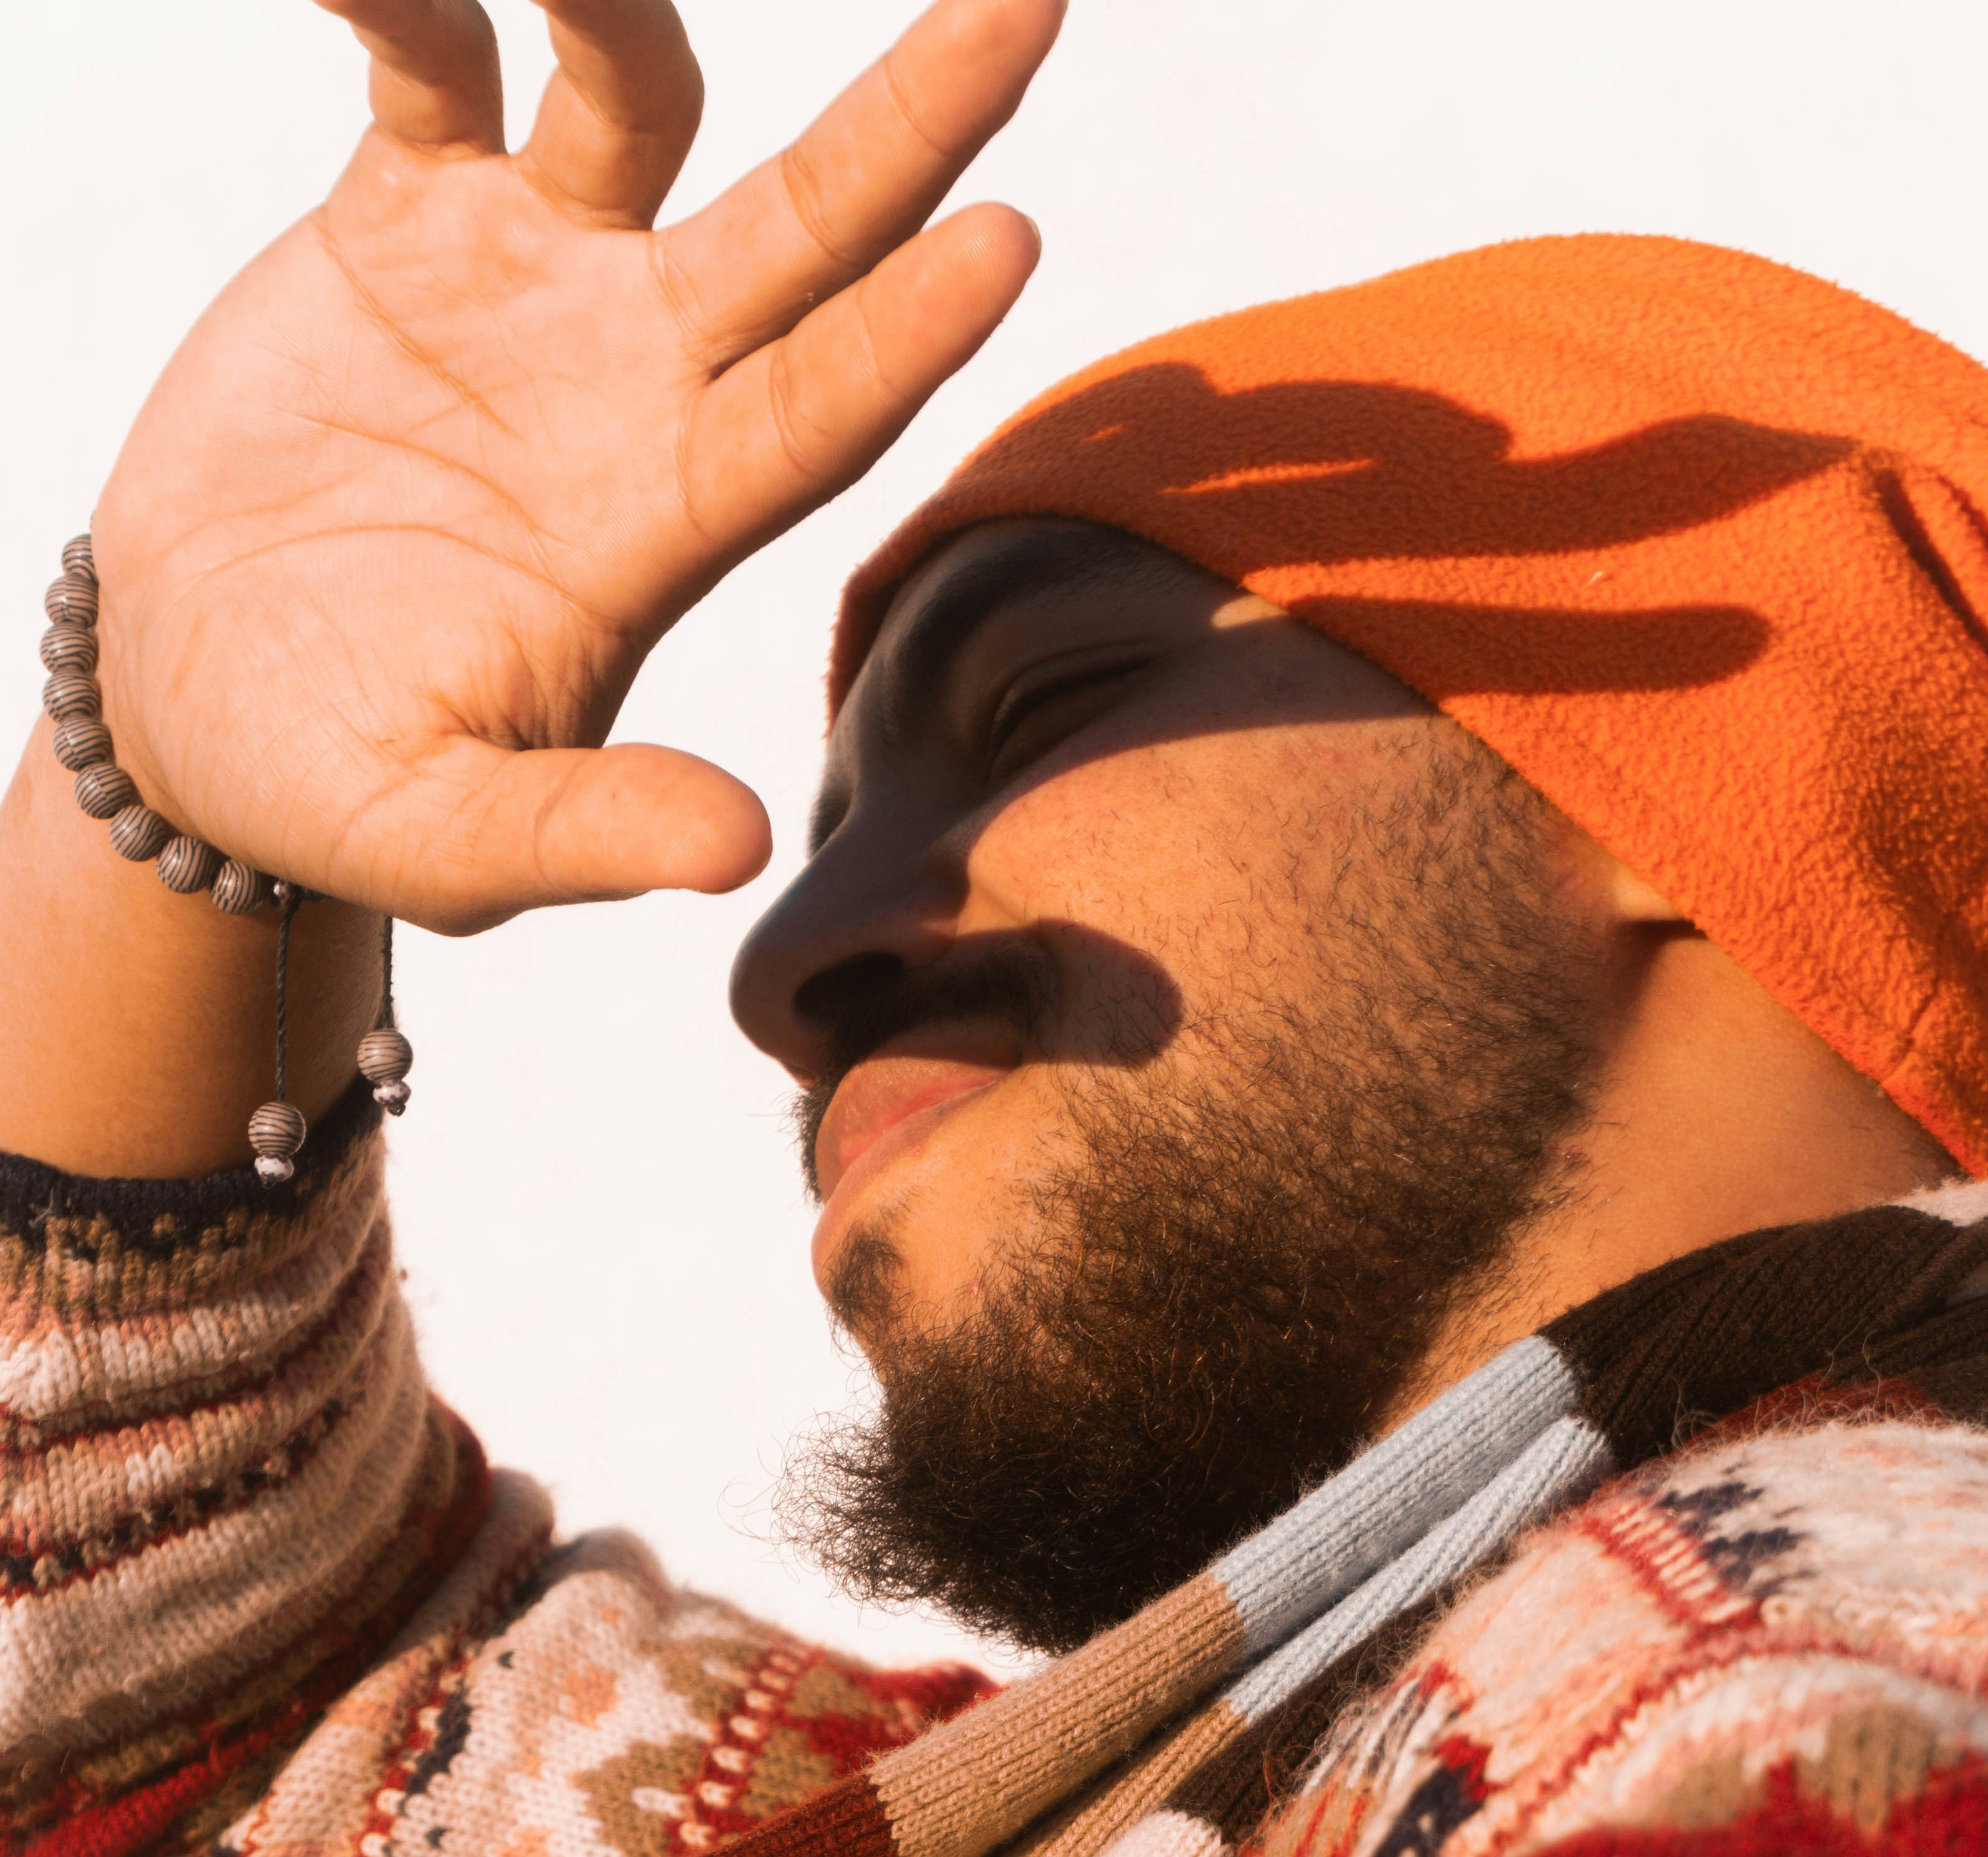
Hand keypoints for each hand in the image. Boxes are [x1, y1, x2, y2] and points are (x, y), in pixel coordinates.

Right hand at [85, 0, 1059, 933]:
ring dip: (625, 5)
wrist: (193, 699)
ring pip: (636, 102)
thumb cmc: (338, 787)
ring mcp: (531, 282)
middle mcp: (635, 383)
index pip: (820, 414)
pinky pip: (431, 63)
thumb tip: (732, 853)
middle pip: (809, 228)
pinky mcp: (404, 216)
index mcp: (664, 525)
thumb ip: (582, 835)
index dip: (905, 333)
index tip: (1007, 245)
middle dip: (915, 119)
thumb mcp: (445, 843)